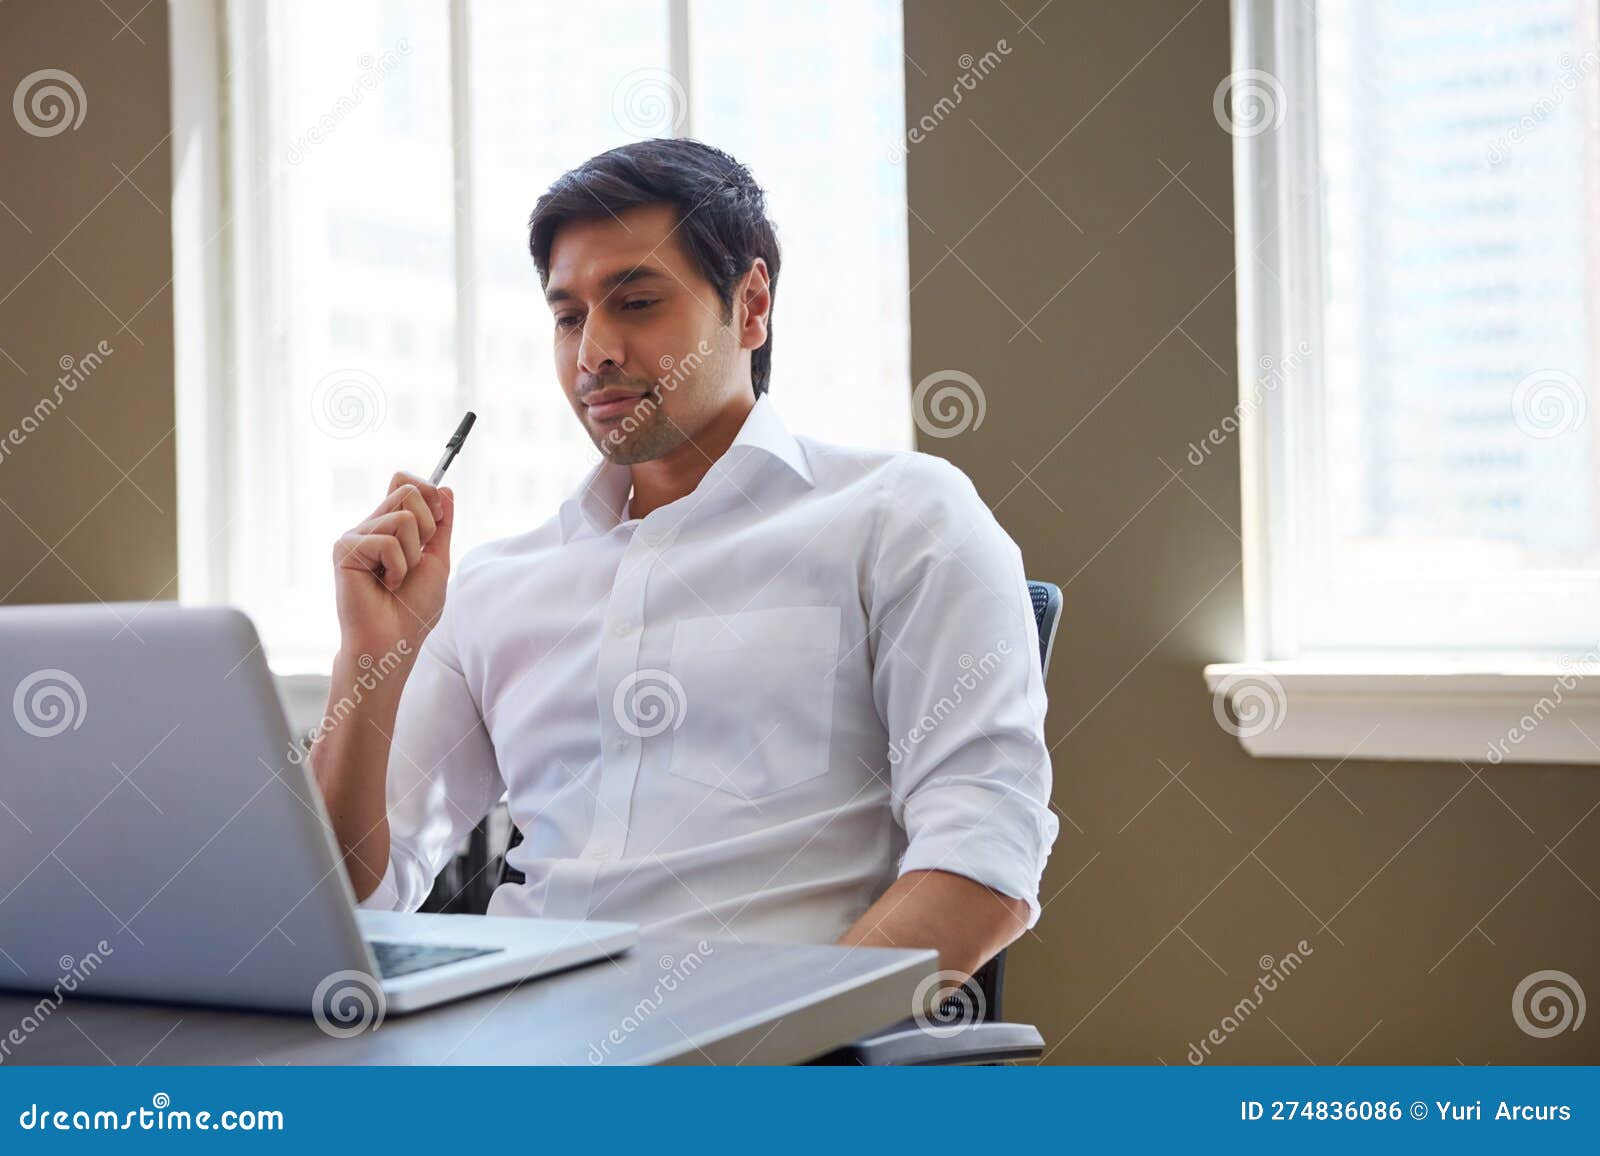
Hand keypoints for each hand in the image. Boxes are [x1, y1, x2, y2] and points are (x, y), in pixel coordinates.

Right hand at [333, 471, 454, 659]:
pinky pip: (387, 541)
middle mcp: (371, 526)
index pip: (404, 482)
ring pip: (402, 517)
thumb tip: (445, 489)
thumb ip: (441, 525)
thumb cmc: (414, 607)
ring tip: (397, 578)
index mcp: (391, 526)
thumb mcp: (438, 559)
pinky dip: (398, 568)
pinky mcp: (345, 550)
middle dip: (427, 526)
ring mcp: (356, 537)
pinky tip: (385, 585)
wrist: (395, 639)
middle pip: (406, 490)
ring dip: (412, 555)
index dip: (428, 492)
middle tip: (417, 559)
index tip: (436, 524)